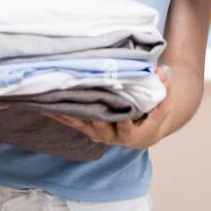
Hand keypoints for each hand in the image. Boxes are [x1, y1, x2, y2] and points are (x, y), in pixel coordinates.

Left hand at [42, 66, 172, 149]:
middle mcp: (112, 138)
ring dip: (68, 114)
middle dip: (87, 112)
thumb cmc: (155, 118)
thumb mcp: (164, 106)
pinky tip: (46, 108)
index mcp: (131, 135)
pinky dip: (61, 116)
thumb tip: (159, 72)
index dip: (119, 117)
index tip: (113, 107)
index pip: (124, 126)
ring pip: (82, 125)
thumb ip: (164, 91)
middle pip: (98, 125)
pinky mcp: (90, 130)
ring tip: (52, 103)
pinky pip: (75, 123)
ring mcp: (99, 135)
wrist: (148, 133)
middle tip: (75, 98)